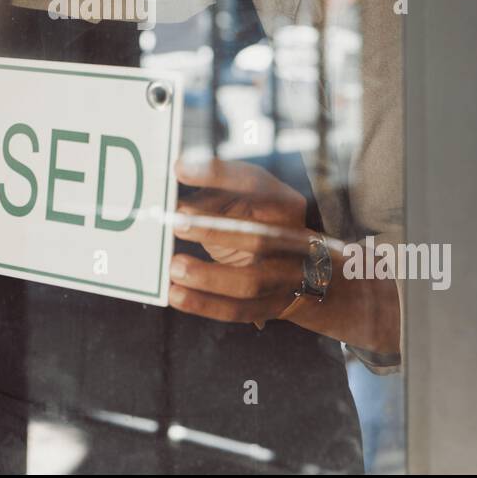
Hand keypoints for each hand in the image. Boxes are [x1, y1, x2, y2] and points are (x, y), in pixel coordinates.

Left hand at [168, 158, 311, 324]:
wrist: (304, 272)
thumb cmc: (256, 226)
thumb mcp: (243, 205)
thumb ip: (211, 201)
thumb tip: (172, 203)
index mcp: (286, 205)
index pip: (256, 184)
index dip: (218, 175)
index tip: (179, 168)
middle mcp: (295, 240)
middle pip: (259, 237)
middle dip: (214, 229)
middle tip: (174, 223)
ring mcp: (289, 278)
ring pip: (251, 281)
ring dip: (208, 276)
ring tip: (173, 267)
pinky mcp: (272, 306)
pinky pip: (238, 309)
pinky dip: (203, 304)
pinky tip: (175, 294)